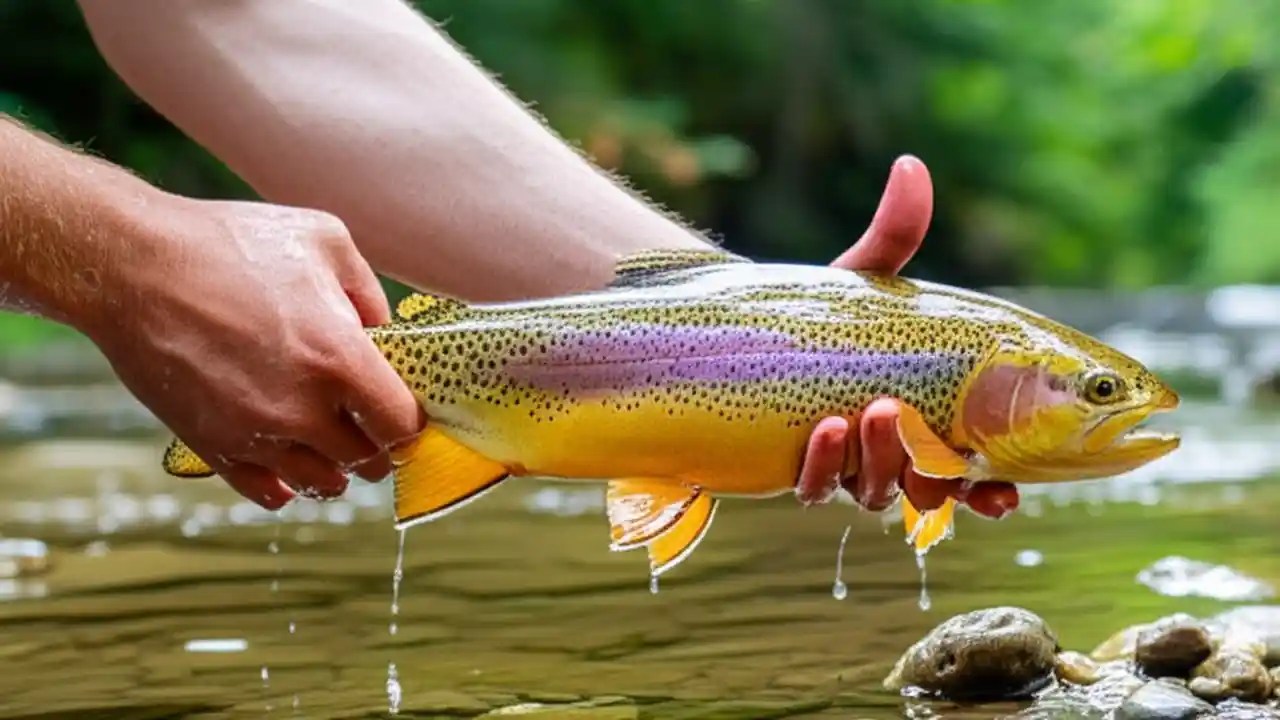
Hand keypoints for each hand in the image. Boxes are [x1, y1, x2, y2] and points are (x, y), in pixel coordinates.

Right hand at [91, 196, 423, 508]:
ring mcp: (257, 434)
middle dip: (376, 442)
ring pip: (324, 484)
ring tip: (328, 435)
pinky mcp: (215, 447)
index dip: (410, 421)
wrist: (133, 264)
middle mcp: (303, 408)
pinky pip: (270, 494)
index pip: (403, 426)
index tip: (402, 407)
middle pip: (369, 461)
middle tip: (366, 418)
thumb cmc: (230, 243)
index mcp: (340, 359)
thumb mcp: (324, 240)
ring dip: (335, 465)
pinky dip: (287, 482)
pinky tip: (287, 451)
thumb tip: (384, 332)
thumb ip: (369, 292)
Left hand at [795, 155, 1019, 519]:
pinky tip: (822, 432)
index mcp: (924, 417)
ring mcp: (844, 465)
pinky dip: (821, 468)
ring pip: (872, 491)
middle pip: (923, 486)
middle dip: (923, 466)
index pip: (968, 470)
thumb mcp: (864, 277)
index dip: (988, 492)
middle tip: (897, 415)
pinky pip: (814, 488)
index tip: (1005, 495)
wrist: (750, 326)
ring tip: (861, 416)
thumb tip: (910, 166)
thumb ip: (893, 233)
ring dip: (875, 464)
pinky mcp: (796, 468)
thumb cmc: (825, 311)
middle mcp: (889, 451)